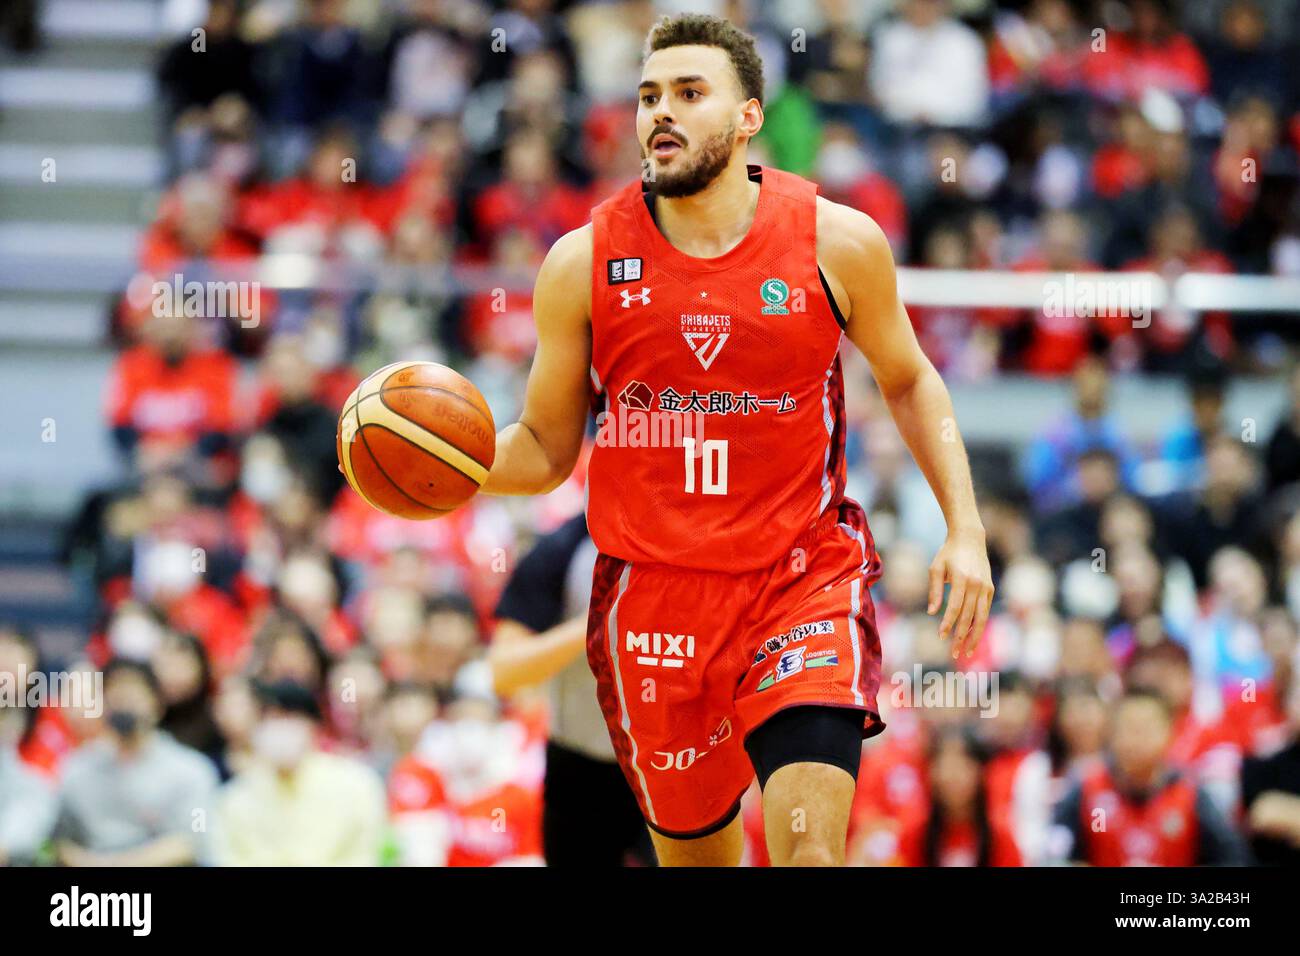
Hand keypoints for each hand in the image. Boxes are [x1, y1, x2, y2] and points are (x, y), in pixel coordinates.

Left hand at [927, 527, 993, 658]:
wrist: (970, 539)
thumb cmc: (948, 554)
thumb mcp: (936, 568)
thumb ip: (934, 590)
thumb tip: (933, 613)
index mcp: (962, 579)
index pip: (955, 608)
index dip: (948, 624)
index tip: (941, 636)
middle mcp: (977, 585)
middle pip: (970, 617)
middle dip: (962, 637)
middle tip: (954, 654)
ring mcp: (986, 587)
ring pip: (981, 617)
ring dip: (975, 636)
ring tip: (968, 652)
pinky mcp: (990, 589)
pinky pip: (985, 611)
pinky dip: (978, 624)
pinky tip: (972, 636)